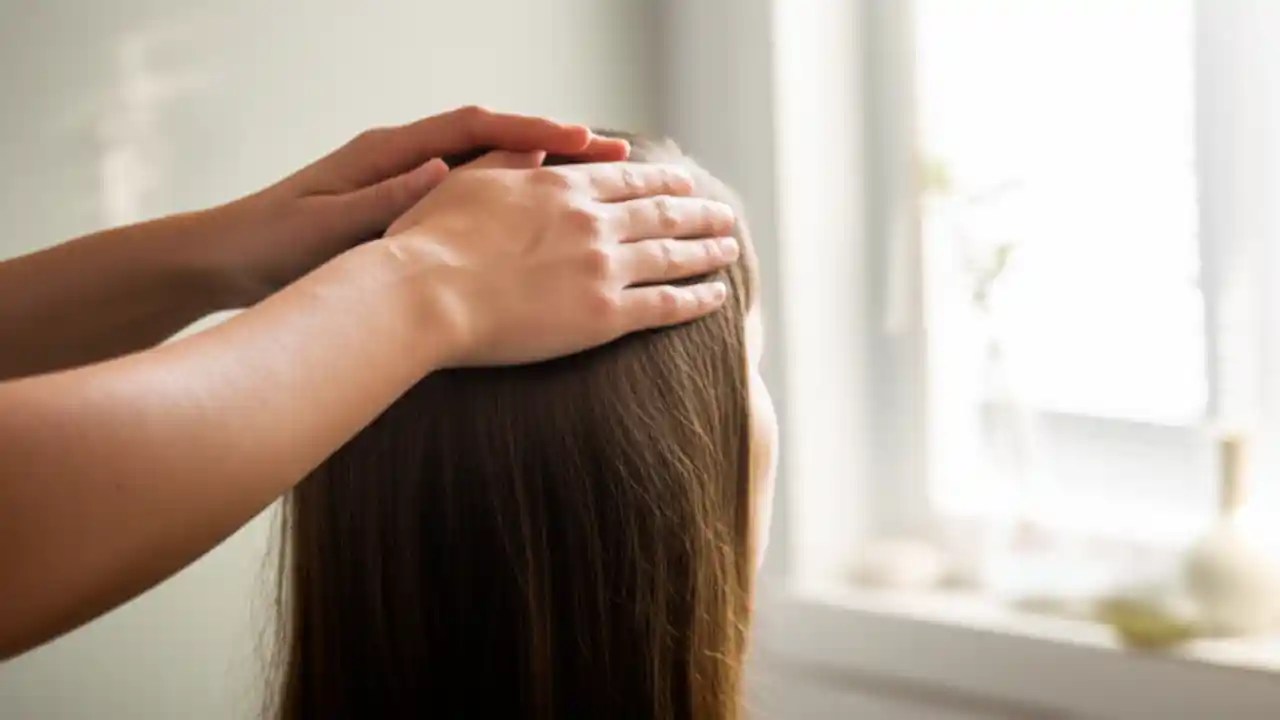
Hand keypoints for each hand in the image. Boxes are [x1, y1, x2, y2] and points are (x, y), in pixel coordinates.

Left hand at [207, 106, 628, 306]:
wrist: (227, 258)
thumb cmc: (272, 245)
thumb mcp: (324, 226)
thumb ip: (383, 199)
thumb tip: (440, 169)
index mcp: (387, 151)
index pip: (474, 128)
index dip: (531, 133)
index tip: (582, 142)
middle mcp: (403, 155)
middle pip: (494, 138)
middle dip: (554, 145)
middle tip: (616, 155)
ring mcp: (405, 177)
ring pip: (489, 164)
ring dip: (541, 169)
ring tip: (601, 181)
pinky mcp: (404, 204)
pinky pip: (473, 192)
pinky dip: (513, 193)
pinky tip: (547, 214)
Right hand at [382, 151, 739, 366]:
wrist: (427, 292)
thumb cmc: (433, 238)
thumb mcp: (470, 178)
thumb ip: (511, 160)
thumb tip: (536, 149)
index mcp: (562, 186)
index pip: (628, 179)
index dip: (663, 182)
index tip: (686, 184)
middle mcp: (592, 221)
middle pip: (662, 213)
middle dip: (699, 213)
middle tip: (724, 215)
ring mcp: (603, 267)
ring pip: (672, 255)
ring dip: (707, 251)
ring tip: (729, 248)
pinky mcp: (604, 315)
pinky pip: (665, 305)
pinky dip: (698, 299)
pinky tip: (718, 296)